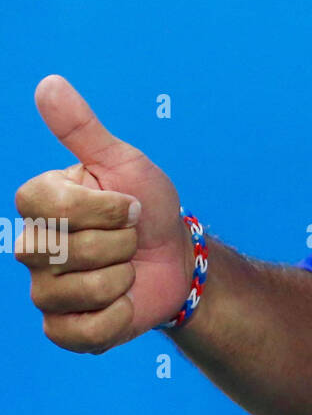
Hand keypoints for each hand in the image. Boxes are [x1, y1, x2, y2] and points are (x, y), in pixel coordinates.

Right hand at [14, 75, 193, 351]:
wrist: (177, 256)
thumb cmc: (148, 205)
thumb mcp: (124, 162)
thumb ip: (82, 127)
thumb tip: (48, 83)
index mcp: (40, 205)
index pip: (50, 206)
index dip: (103, 207)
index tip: (127, 204)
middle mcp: (32, 248)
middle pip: (69, 250)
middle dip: (120, 242)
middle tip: (129, 238)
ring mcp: (43, 291)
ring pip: (80, 290)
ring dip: (123, 279)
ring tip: (127, 268)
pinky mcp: (62, 329)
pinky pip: (83, 331)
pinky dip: (117, 316)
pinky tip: (124, 302)